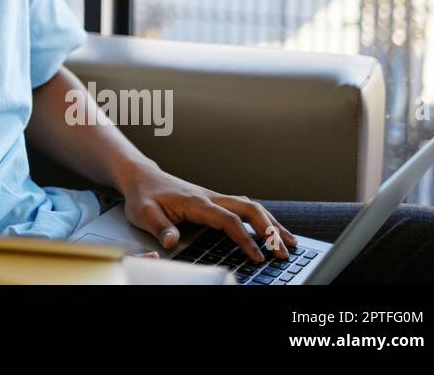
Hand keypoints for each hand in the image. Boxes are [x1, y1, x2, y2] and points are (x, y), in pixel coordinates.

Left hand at [115, 162, 295, 261]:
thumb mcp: (143, 212)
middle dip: (269, 229)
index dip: (244, 239)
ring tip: (291, 242)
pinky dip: (262, 218)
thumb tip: (171, 242)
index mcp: (195, 202)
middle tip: (284, 251)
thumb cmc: (143, 195)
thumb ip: (158, 227)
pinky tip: (272, 229)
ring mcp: (214, 197)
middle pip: (248, 209)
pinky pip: (244, 208)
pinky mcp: (215, 200)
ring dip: (272, 223)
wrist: (142, 177)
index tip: (257, 257)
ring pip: (251, 206)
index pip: (227, 220)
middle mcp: (210, 197)